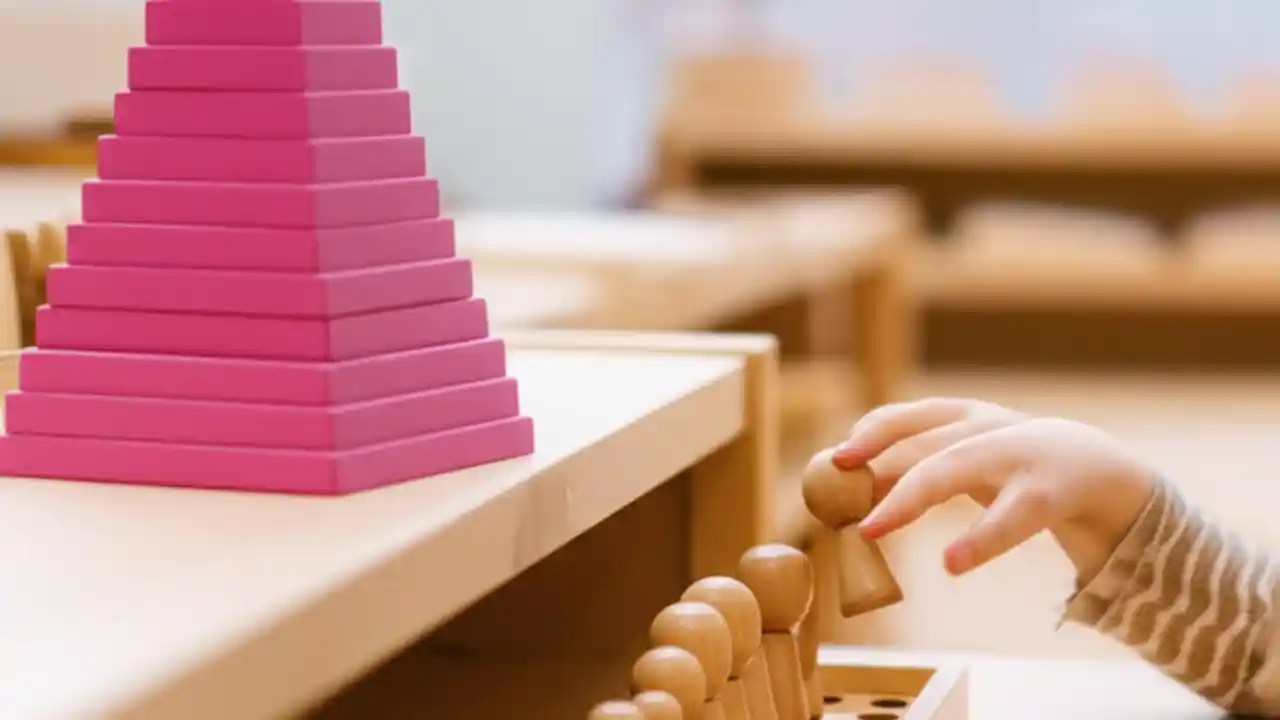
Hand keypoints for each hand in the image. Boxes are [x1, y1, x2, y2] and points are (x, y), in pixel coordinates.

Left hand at [832, 398, 1156, 583]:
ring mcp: (1020, 457)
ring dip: (913, 497)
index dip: (873, 431)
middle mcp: (991, 428)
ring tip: (873, 527)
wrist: (1104, 472)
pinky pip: (1012, 518)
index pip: (913, 416)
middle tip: (840, 489)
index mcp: (969, 417)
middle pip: (929, 443)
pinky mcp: (1049, 494)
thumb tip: (853, 496)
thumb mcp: (972, 459)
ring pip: (960, 471)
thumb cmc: (1019, 468)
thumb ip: (921, 468)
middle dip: (881, 462)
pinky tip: (952, 562)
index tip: (837, 457)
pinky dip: (981, 540)